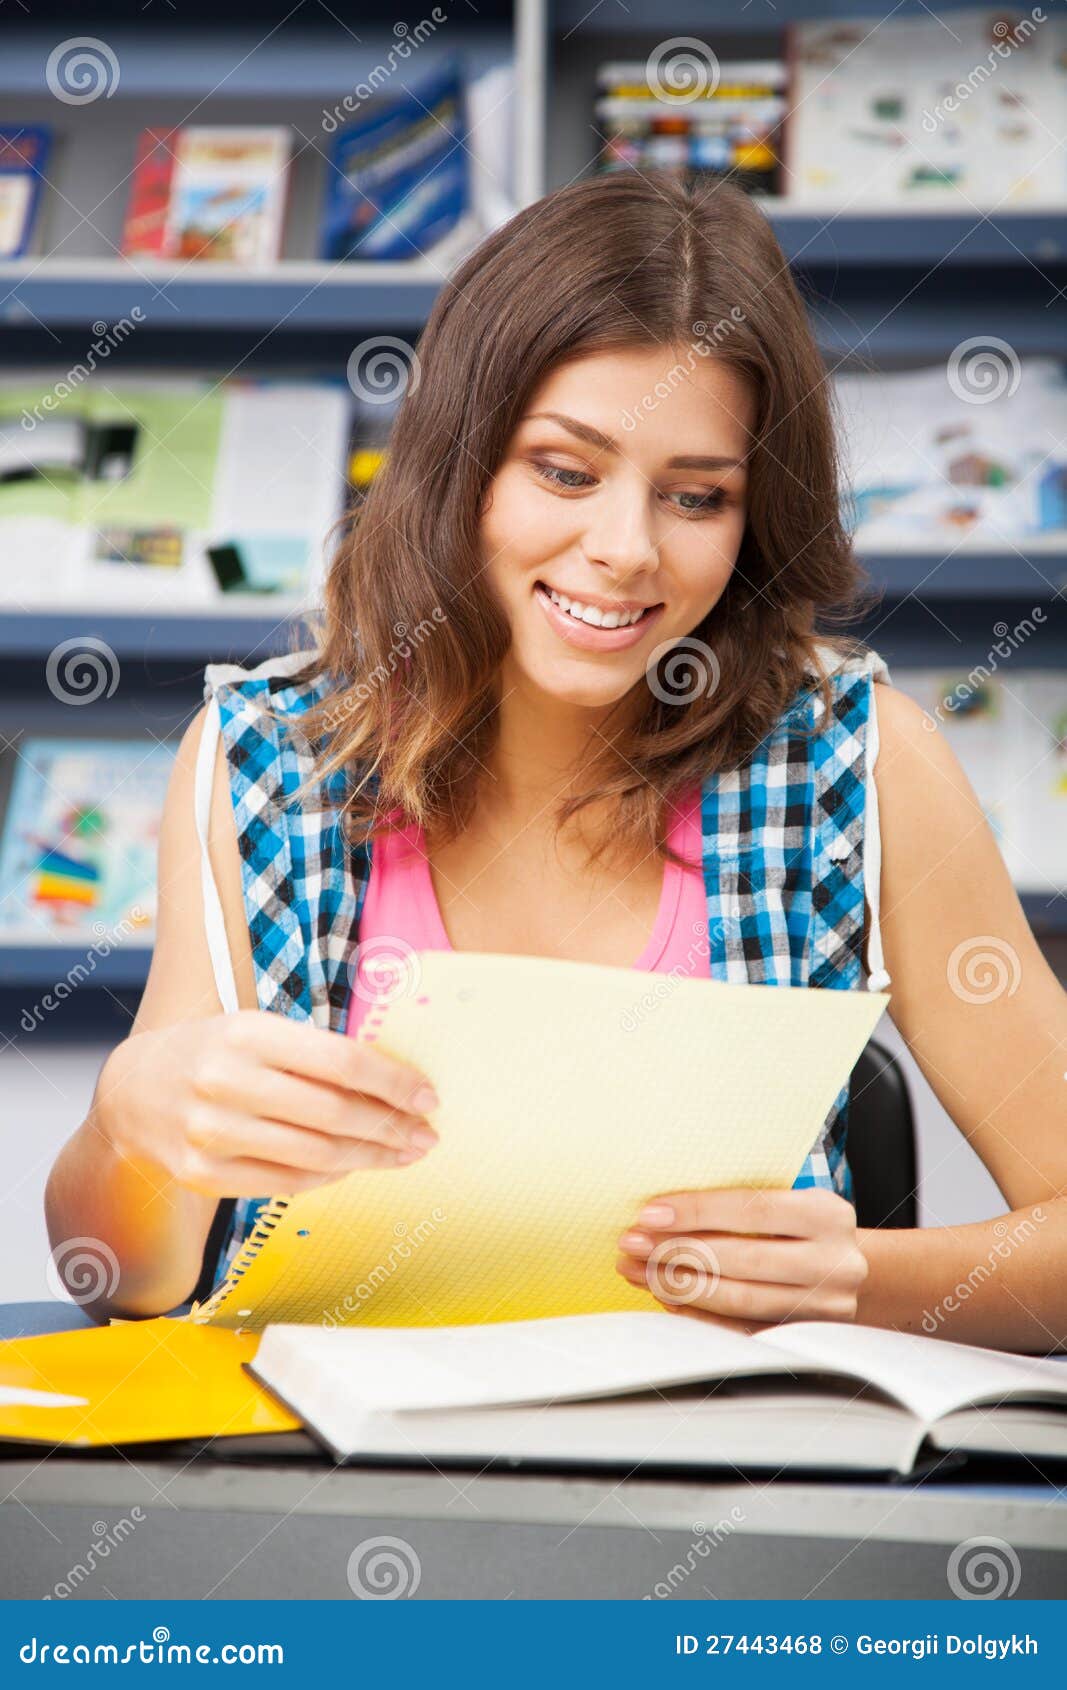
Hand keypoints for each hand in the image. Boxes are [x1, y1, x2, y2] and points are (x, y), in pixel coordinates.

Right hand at [100, 1010, 439, 1198]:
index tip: (428, 1097)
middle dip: (391, 1127)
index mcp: (247, 1033)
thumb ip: (316, 1053)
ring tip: (402, 1154)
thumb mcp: (258, 1030)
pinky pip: (286, 1184)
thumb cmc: (215, 1052)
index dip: (394, 1082)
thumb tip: (396, 1084)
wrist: (134, 1091)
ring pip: (315, 1155)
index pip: (341, 1060)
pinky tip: (353, 1167)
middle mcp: (225, 1081)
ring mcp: (210, 1132)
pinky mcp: (202, 1174)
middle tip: (426, 1135)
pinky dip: (329, 1177)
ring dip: (371, 1158)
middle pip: (334, 1113)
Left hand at [616, 1187, 867, 1332]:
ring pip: (740, 1299)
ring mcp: (824, 1307)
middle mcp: (834, 1262)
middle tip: (631, 1245)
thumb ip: (740, 1203)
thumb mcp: (788, 1201)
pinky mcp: (804, 1338)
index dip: (697, 1211)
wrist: (848, 1271)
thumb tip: (660, 1210)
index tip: (648, 1214)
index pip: (752, 1209)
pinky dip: (699, 1315)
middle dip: (678, 1251)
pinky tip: (668, 1299)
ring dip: (680, 1285)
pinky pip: (741, 1330)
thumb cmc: (799, 1228)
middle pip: (744, 1258)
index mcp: (827, 1214)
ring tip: (639, 1271)